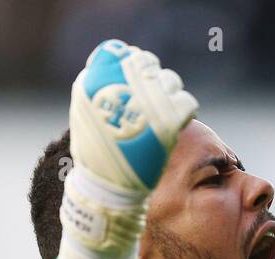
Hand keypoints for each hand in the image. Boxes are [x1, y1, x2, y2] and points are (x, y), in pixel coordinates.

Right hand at [68, 39, 198, 194]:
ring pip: (170, 81)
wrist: (107, 188)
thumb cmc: (96, 156)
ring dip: (169, 94)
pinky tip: (176, 122)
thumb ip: (103, 92)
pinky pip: (187, 103)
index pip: (118, 53)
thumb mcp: (88, 116)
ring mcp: (146, 102)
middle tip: (152, 98)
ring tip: (163, 112)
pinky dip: (184, 110)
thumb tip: (123, 74)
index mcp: (95, 81)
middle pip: (147, 65)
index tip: (135, 78)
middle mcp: (120, 86)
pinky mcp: (168, 121)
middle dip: (152, 78)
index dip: (130, 62)